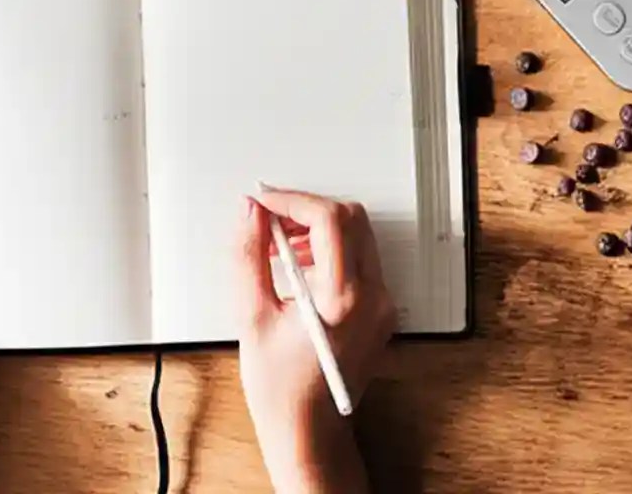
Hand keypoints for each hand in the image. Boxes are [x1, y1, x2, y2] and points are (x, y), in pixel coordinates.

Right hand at [233, 189, 396, 493]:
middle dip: (307, 209)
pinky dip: (331, 250)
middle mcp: (373, 297)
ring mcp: (383, 304)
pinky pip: (362, 260)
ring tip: (279, 245)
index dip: (292, 201)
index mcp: (343, 299)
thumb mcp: (252, 316)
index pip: (330, 220)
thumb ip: (248, 256)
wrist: (309, 430)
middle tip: (270, 216)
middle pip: (351, 219)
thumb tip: (250, 213)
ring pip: (359, 236)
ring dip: (320, 228)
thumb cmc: (282, 390)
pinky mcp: (381, 310)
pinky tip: (299, 265)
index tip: (263, 201)